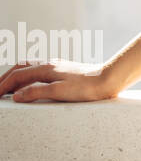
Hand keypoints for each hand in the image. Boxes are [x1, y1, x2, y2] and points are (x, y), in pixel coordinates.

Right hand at [0, 59, 121, 102]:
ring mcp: (57, 67)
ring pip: (29, 68)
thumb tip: (15, 96)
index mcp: (46, 69)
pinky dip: (28, 77)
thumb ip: (35, 92)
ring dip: (16, 77)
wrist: (110, 79)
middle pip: (20, 68)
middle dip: (5, 78)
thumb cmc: (87, 87)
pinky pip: (39, 71)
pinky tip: (31, 85)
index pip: (17, 76)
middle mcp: (50, 64)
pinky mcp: (64, 71)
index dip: (2, 86)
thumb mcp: (58, 92)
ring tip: (8, 88)